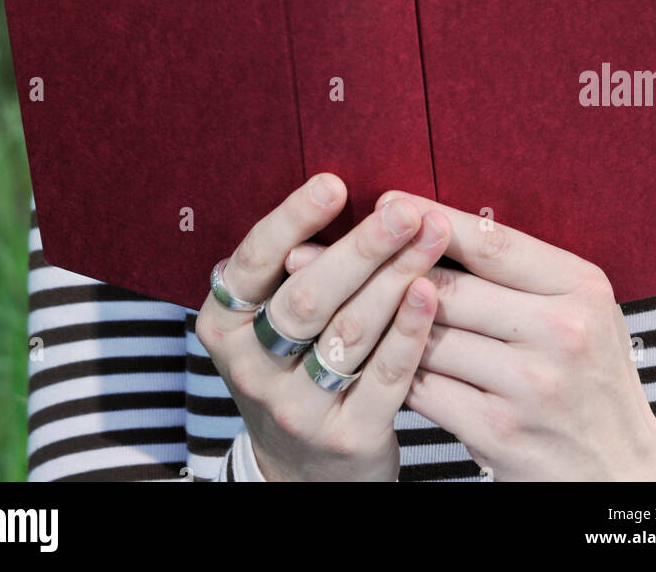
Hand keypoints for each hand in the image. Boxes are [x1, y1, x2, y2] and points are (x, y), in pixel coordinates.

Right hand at [195, 174, 451, 480]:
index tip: (333, 183)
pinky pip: (384, 376)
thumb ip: (293, 268)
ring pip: (350, 332)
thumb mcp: (268, 321)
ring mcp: (297, 408)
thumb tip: (342, 191)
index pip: (254, 262)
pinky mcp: (346, 437)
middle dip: (362, 248)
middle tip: (404, 210)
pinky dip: (410, 331)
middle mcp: (251, 368)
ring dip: (396, 277)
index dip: (292, 220)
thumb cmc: (293, 365)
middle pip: (308, 298)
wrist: (302, 472)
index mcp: (223, 325)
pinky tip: (431, 293)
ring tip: (432, 236)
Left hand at [286, 191, 655, 482]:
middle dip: (380, 269)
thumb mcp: (578, 306)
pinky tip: (366, 357)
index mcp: (579, 286)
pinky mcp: (499, 434)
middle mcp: (559, 331)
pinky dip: (393, 371)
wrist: (620, 469)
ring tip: (328, 305)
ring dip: (377, 323)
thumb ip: (520, 269)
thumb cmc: (589, 374)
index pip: (490, 240)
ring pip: (427, 339)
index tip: (384, 200)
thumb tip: (433, 220)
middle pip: (448, 288)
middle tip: (319, 254)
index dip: (430, 217)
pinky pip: (424, 389)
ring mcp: (529, 387)